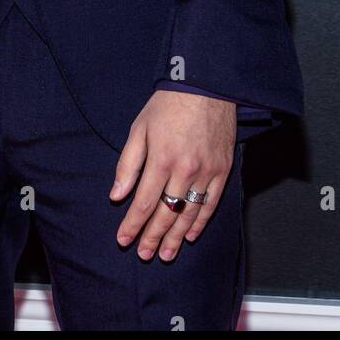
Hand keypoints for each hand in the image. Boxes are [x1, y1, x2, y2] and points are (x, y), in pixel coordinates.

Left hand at [109, 90, 235, 261]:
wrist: (206, 86)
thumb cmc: (168, 104)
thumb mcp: (139, 128)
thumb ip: (128, 164)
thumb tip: (116, 195)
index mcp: (161, 159)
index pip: (144, 202)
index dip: (133, 224)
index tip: (123, 240)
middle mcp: (185, 170)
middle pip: (167, 213)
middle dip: (153, 237)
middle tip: (144, 254)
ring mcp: (207, 171)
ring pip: (190, 213)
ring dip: (176, 236)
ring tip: (166, 254)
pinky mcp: (223, 169)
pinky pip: (211, 203)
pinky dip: (200, 221)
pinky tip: (190, 234)